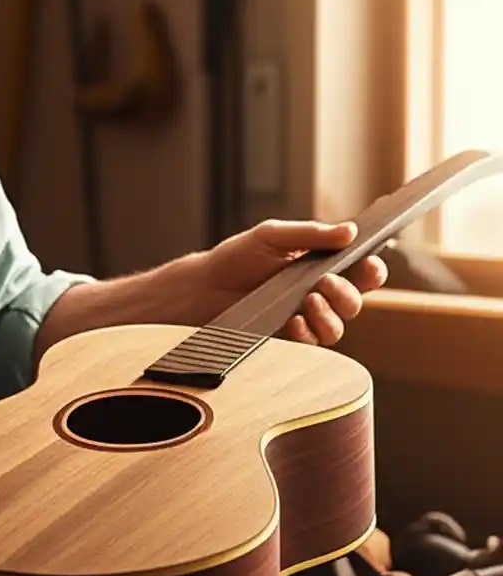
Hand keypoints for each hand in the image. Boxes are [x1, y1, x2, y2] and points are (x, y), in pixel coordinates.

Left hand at [192, 219, 388, 345]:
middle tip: (324, 282)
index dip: (371, 270)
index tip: (369, 264)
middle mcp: (318, 295)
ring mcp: (304, 319)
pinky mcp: (286, 339)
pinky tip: (293, 320)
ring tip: (309, 301)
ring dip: (330, 316)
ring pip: (338, 328)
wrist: (203, 287)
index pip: (360, 272)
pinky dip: (307, 333)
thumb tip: (350, 231)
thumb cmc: (237, 257)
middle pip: (354, 302)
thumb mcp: (271, 236)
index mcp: (321, 267)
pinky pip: (310, 344)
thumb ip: (310, 234)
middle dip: (348, 294)